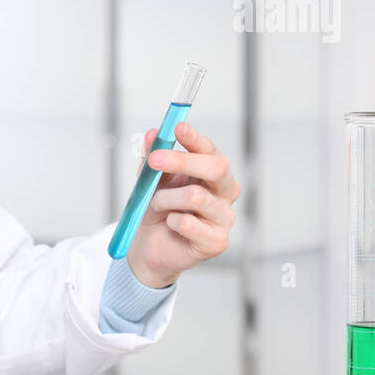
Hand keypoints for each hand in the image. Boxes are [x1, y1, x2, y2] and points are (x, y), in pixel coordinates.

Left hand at [125, 121, 240, 287]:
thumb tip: (151, 134)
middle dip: (182, 161)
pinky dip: (170, 221)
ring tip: (157, 204)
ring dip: (166, 198)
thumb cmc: (157, 210)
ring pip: (196, 196)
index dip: (195, 138)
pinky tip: (169, 225)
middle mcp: (225, 192)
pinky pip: (188, 224)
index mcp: (213, 172)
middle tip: (154, 160)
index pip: (210, 150)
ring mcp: (224, 218)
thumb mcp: (150, 179)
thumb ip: (152, 157)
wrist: (149, 247)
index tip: (177, 127)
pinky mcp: (217, 241)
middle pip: (216, 168)